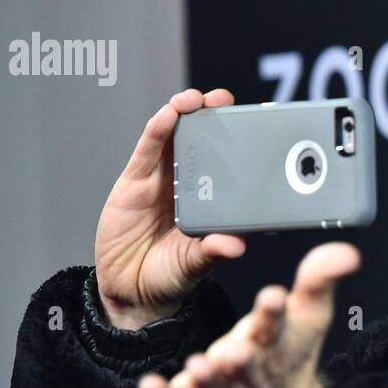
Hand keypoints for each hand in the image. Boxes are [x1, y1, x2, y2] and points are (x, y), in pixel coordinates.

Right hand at [94, 88, 245, 328]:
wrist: (129, 289)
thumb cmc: (170, 276)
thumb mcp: (194, 266)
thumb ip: (211, 253)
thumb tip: (236, 245)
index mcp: (215, 201)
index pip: (232, 165)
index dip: (242, 142)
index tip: (258, 126)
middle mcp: (193, 184)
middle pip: (205, 141)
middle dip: (215, 116)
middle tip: (226, 101)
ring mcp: (164, 178)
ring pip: (176, 136)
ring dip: (186, 112)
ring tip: (196, 99)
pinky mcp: (136, 179)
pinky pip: (148, 148)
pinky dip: (158, 128)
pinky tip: (169, 114)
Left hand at [137, 243, 361, 387]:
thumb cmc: (291, 353)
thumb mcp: (310, 314)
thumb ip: (321, 278)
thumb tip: (347, 251)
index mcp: (275, 339)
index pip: (276, 322)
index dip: (274, 311)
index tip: (273, 297)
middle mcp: (248, 366)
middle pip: (244, 360)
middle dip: (240, 357)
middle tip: (235, 349)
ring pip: (212, 383)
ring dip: (206, 377)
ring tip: (198, 367)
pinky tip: (149, 386)